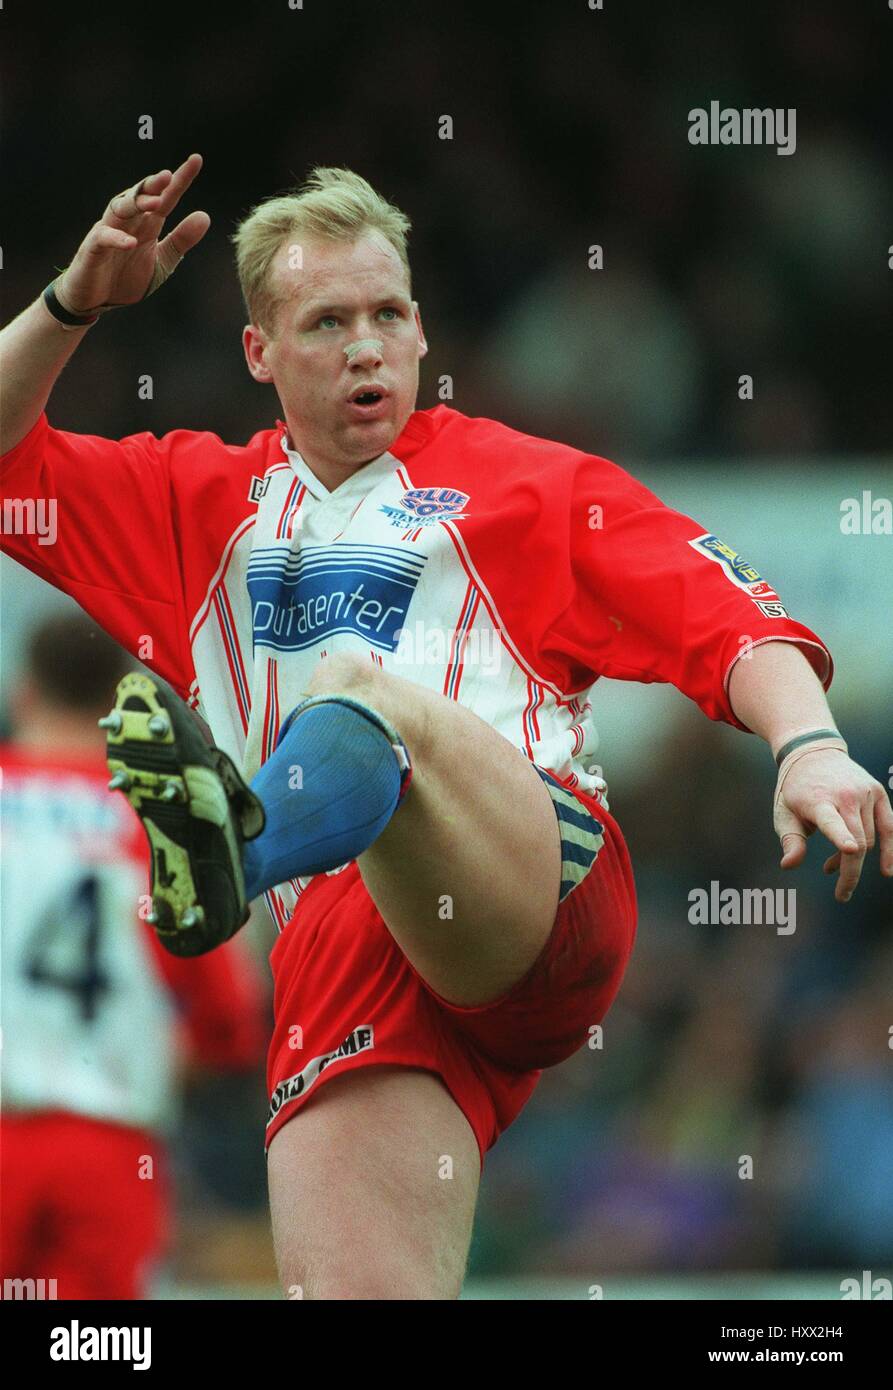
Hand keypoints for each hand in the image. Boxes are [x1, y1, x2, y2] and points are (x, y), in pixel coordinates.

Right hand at [55, 153, 209, 314]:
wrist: (95, 300)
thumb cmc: (125, 277)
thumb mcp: (162, 261)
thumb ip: (181, 240)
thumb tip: (205, 216)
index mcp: (147, 224)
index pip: (165, 197)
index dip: (180, 180)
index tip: (196, 160)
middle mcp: (127, 222)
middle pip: (139, 196)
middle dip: (152, 184)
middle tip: (168, 175)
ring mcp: (108, 232)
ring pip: (120, 208)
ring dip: (136, 203)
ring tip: (156, 202)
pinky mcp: (92, 248)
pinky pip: (103, 238)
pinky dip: (117, 238)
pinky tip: (131, 242)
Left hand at [774, 748, 892, 900]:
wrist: (813, 752)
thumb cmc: (795, 790)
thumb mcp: (784, 813)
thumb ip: (790, 840)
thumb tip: (789, 866)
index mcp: (818, 800)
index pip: (831, 820)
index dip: (841, 836)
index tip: (850, 849)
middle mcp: (845, 796)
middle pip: (857, 842)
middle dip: (850, 872)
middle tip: (841, 895)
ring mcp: (865, 793)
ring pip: (870, 839)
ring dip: (854, 859)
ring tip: (833, 866)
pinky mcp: (878, 793)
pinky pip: (890, 827)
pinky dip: (890, 849)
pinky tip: (887, 869)